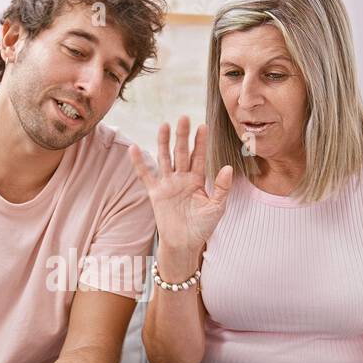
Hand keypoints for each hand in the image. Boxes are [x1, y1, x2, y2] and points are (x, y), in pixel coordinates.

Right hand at [128, 116, 234, 256]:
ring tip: (164, 125)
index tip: (203, 127)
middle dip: (182, 136)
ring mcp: (168, 184)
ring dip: (164, 143)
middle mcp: (182, 178)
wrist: (184, 245)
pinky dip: (139, 163)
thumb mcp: (217, 208)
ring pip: (165, 159)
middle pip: (181, 153)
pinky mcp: (156, 193)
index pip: (199, 157)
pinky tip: (134, 149)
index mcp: (197, 180)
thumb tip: (227, 168)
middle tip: (184, 117)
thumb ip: (221, 188)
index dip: (201, 143)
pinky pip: (146, 176)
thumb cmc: (202, 227)